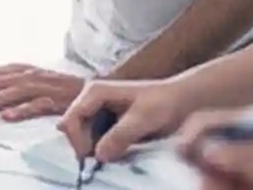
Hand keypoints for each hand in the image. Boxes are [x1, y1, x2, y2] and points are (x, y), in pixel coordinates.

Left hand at [0, 64, 84, 120]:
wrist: (91, 90)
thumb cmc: (55, 90)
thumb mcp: (26, 84)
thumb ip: (3, 88)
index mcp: (16, 70)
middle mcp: (26, 75)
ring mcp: (41, 86)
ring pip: (11, 90)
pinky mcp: (56, 100)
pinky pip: (37, 105)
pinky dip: (22, 109)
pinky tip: (6, 117)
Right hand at [58, 78, 196, 162]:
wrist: (181, 100)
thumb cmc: (164, 104)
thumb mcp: (143, 119)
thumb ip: (120, 135)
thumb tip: (99, 156)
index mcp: (95, 91)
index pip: (71, 120)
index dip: (78, 141)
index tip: (94, 159)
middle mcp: (91, 98)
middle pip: (73, 129)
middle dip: (85, 146)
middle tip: (103, 161)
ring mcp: (97, 109)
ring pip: (82, 136)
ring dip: (93, 149)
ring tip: (113, 155)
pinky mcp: (104, 121)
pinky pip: (93, 139)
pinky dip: (101, 149)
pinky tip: (116, 152)